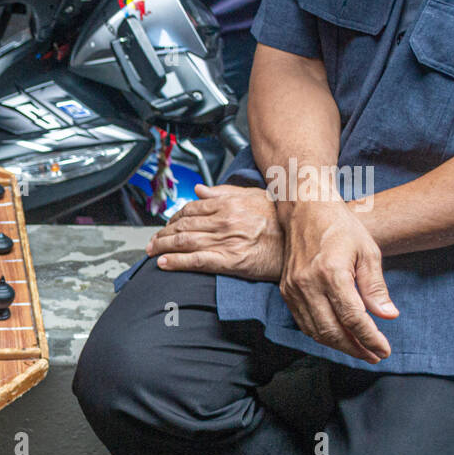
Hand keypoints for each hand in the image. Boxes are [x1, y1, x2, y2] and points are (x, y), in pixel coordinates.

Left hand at [147, 184, 282, 280]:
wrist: (301, 240)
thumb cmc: (280, 219)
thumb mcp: (253, 196)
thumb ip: (223, 192)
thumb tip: (200, 190)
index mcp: (228, 204)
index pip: (191, 209)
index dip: (173, 218)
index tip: (167, 225)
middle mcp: (224, 220)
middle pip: (182, 226)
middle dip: (163, 234)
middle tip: (152, 241)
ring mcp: (225, 240)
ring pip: (184, 242)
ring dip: (162, 247)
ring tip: (152, 251)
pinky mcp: (230, 260)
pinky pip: (196, 261)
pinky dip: (176, 262)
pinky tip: (163, 264)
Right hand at [278, 200, 398, 362]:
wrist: (306, 211)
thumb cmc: (341, 227)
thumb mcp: (368, 252)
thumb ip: (376, 287)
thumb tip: (388, 315)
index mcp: (331, 272)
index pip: (353, 317)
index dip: (370, 339)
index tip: (384, 350)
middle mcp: (308, 284)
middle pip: (332, 331)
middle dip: (355, 349)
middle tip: (374, 356)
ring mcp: (293, 289)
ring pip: (315, 331)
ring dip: (338, 346)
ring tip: (360, 350)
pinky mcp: (286, 291)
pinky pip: (303, 322)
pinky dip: (321, 335)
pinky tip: (338, 337)